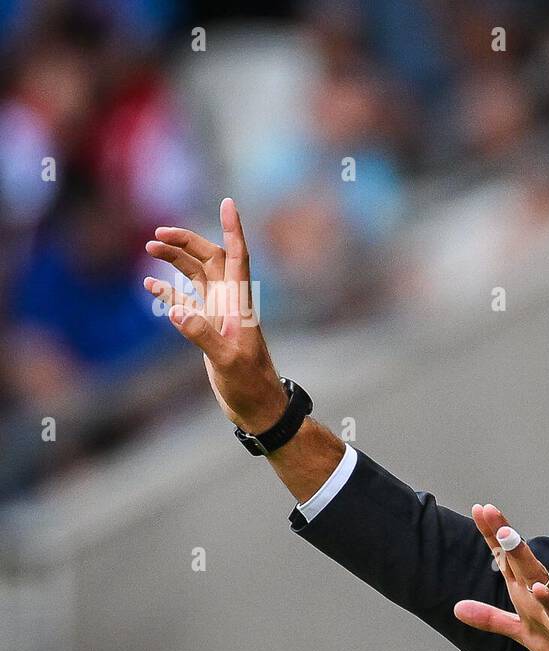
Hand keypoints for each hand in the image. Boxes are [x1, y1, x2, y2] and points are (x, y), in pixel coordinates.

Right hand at [145, 198, 286, 433]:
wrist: (256, 406)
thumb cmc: (249, 385)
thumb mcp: (227, 361)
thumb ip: (202, 335)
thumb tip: (176, 310)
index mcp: (240, 304)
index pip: (238, 257)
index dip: (233, 230)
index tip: (228, 203)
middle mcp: (231, 303)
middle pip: (210, 259)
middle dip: (187, 241)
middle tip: (156, 233)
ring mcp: (219, 314)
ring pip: (197, 276)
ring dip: (176, 260)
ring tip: (148, 247)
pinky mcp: (208, 328)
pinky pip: (186, 301)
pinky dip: (169, 290)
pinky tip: (149, 284)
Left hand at [453, 504, 548, 650]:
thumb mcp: (519, 630)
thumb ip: (489, 618)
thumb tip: (457, 608)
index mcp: (526, 592)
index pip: (506, 559)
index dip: (491, 536)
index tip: (478, 508)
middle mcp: (540, 593)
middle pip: (518, 560)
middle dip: (503, 535)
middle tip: (487, 509)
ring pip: (537, 578)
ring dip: (523, 557)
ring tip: (506, 536)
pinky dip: (548, 601)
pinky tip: (538, 588)